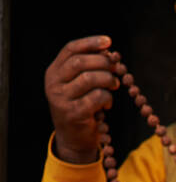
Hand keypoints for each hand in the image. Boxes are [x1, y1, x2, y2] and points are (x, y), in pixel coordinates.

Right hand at [45, 35, 118, 163]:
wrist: (73, 140)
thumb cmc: (80, 107)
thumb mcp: (79, 86)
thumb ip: (89, 69)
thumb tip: (109, 52)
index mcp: (53, 72)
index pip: (70, 50)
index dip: (90, 43)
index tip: (108, 41)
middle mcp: (53, 84)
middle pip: (80, 62)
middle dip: (103, 62)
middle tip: (116, 69)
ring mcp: (61, 99)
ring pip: (90, 78)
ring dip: (108, 80)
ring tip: (114, 86)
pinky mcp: (74, 113)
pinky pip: (97, 97)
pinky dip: (107, 98)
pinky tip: (107, 105)